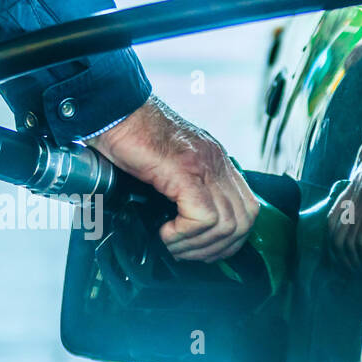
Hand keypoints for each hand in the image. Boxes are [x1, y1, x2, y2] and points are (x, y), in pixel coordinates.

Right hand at [90, 96, 258, 262]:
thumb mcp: (166, 166)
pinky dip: (184, 234)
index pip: (247, 209)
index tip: (200, 247)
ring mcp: (203, 164)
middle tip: (184, 250)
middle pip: (244, 220)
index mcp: (215, 161)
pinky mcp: (185, 170)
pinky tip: (165, 231)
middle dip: (215, 248)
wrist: (113, 111)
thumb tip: (184, 227)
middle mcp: (216, 161)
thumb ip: (183, 190)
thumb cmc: (129, 136)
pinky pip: (203, 217)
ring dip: (196, 244)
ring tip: (171, 241)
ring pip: (226, 224)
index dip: (229, 238)